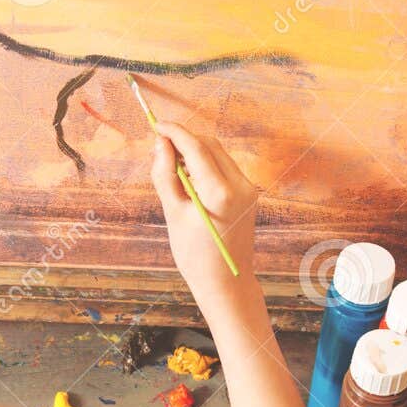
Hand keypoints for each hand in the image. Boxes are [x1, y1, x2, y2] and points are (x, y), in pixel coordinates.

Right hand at [149, 121, 261, 319]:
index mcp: (220, 193)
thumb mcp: (172, 213)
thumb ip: (165, 174)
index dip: (175, 132)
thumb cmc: (194, 254)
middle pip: (209, 145)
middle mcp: (240, 186)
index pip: (196, 148)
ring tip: (171, 166)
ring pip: (218, 153)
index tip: (156, 125)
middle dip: (184, 140)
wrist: (225, 281)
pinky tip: (189, 178)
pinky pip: (224, 167)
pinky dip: (205, 165)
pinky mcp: (249, 193)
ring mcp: (248, 188)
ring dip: (194, 152)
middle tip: (159, 147)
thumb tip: (160, 144)